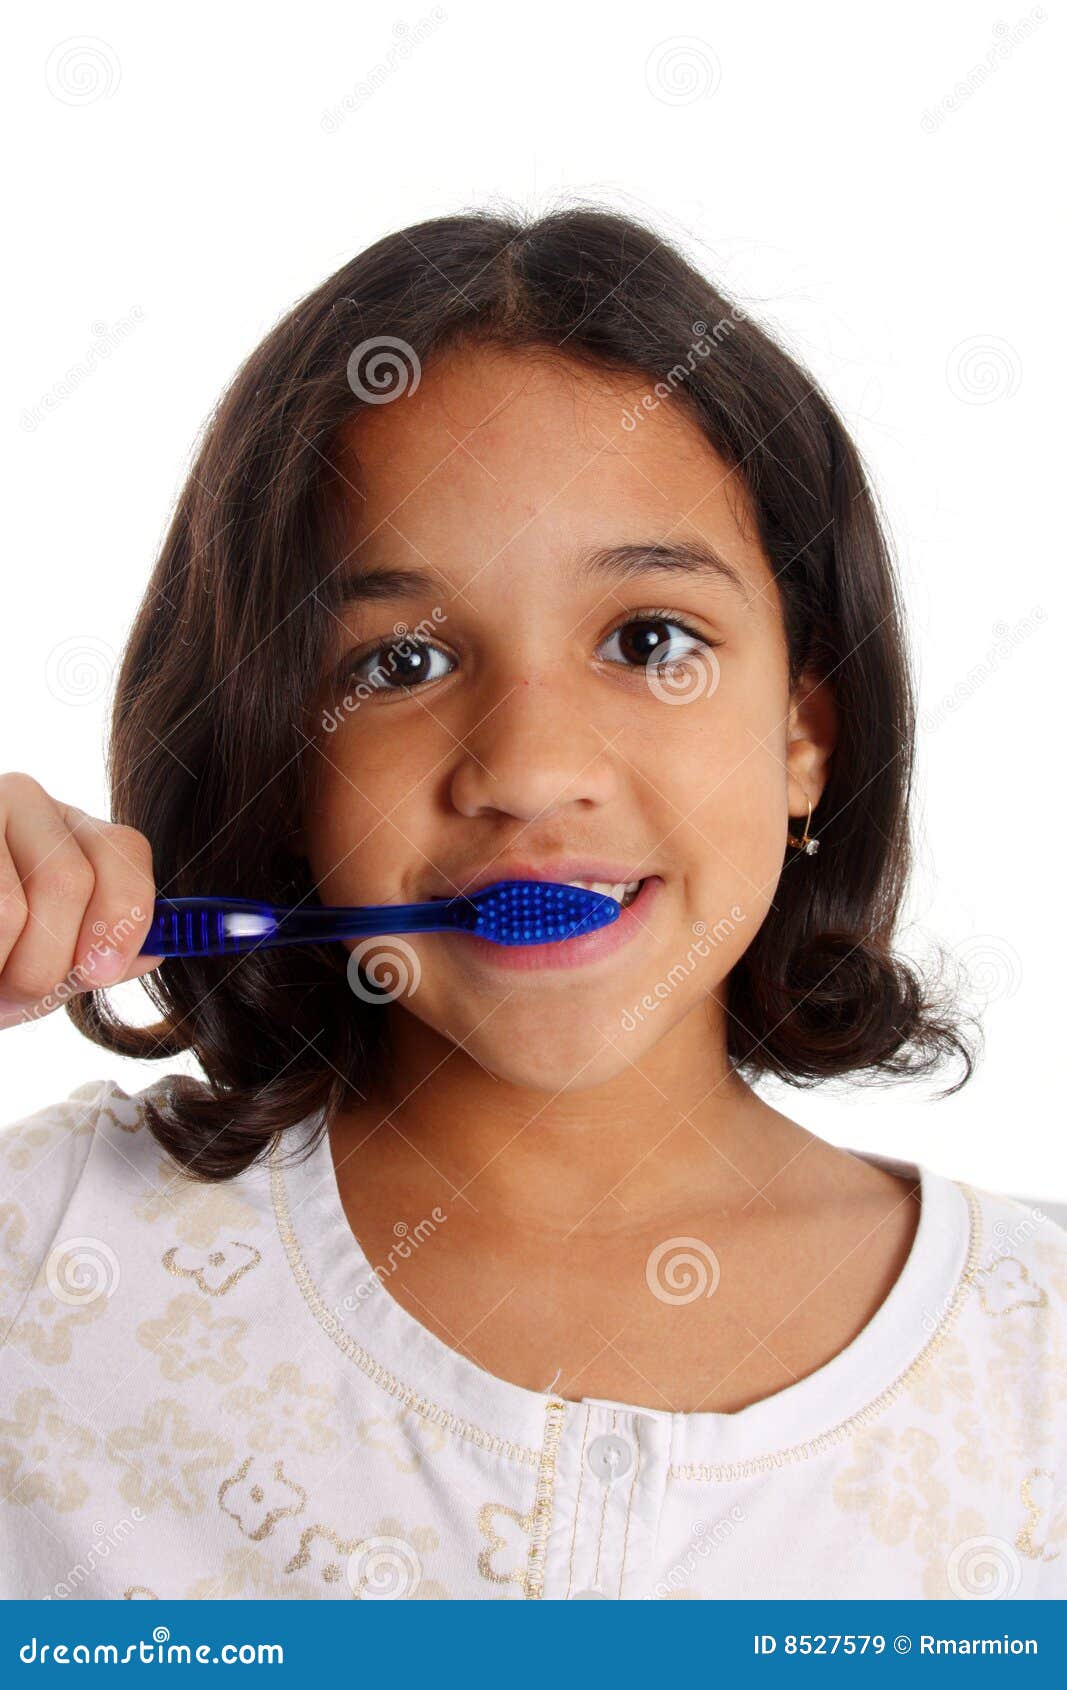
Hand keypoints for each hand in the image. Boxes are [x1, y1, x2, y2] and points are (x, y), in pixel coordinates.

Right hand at [0, 771, 162, 1029]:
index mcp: (70, 829)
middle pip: (67, 882)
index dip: (121, 918)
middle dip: (43, 966)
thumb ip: (100, 956)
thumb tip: (156, 949)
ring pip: (9, 907)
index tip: (97, 973)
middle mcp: (22, 798)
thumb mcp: (45, 960)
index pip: (124, 852)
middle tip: (11, 994)